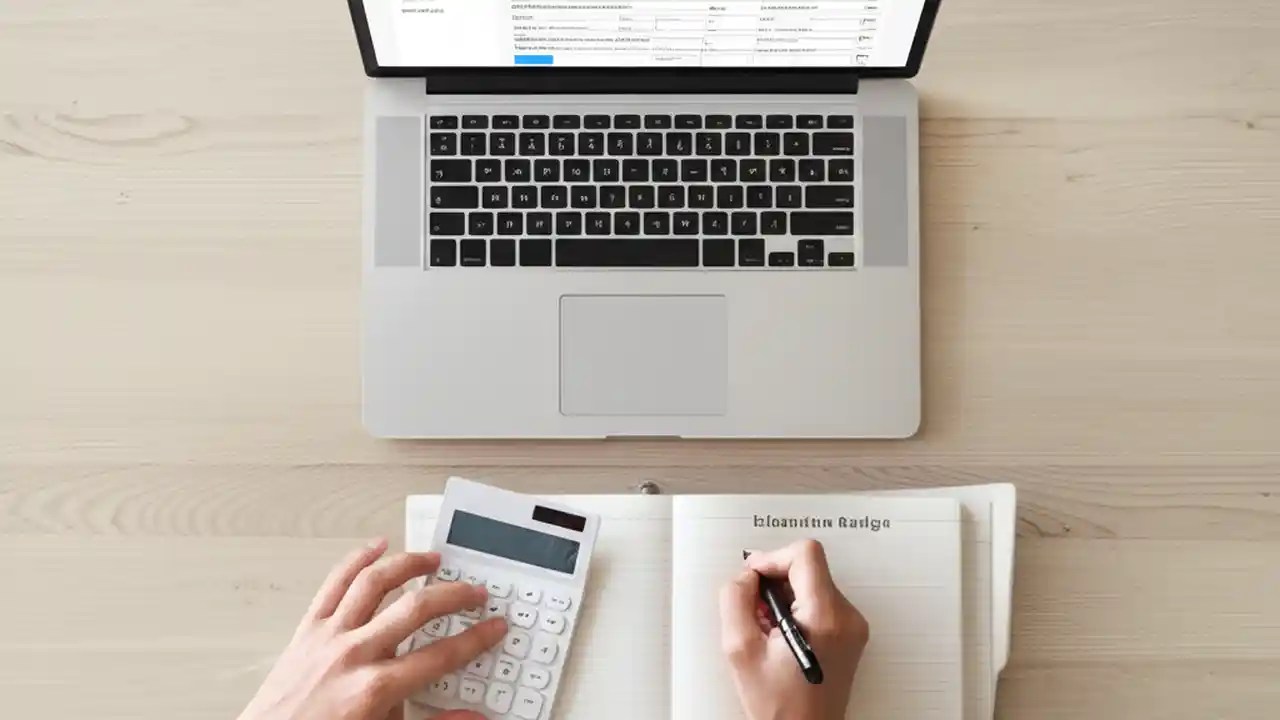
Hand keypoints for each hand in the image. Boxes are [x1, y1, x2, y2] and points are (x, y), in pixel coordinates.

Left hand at [239, 539, 506, 719]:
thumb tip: (474, 717)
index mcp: (376, 688)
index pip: (441, 655)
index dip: (475, 639)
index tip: (494, 627)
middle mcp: (353, 655)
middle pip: (415, 610)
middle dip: (453, 596)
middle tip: (474, 592)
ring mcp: (328, 637)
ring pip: (374, 584)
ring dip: (407, 564)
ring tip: (431, 558)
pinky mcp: (307, 630)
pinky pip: (334, 584)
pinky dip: (356, 560)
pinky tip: (376, 546)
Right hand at [720, 539, 869, 719]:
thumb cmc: (780, 706)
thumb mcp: (740, 650)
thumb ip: (735, 600)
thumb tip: (745, 576)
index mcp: (824, 618)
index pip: (805, 553)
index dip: (772, 558)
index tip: (755, 577)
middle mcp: (846, 617)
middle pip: (808, 566)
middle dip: (775, 582)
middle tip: (756, 611)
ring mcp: (853, 625)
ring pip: (813, 581)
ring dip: (784, 596)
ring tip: (768, 629)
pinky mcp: (850, 632)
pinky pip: (820, 600)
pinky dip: (797, 608)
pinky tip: (782, 635)